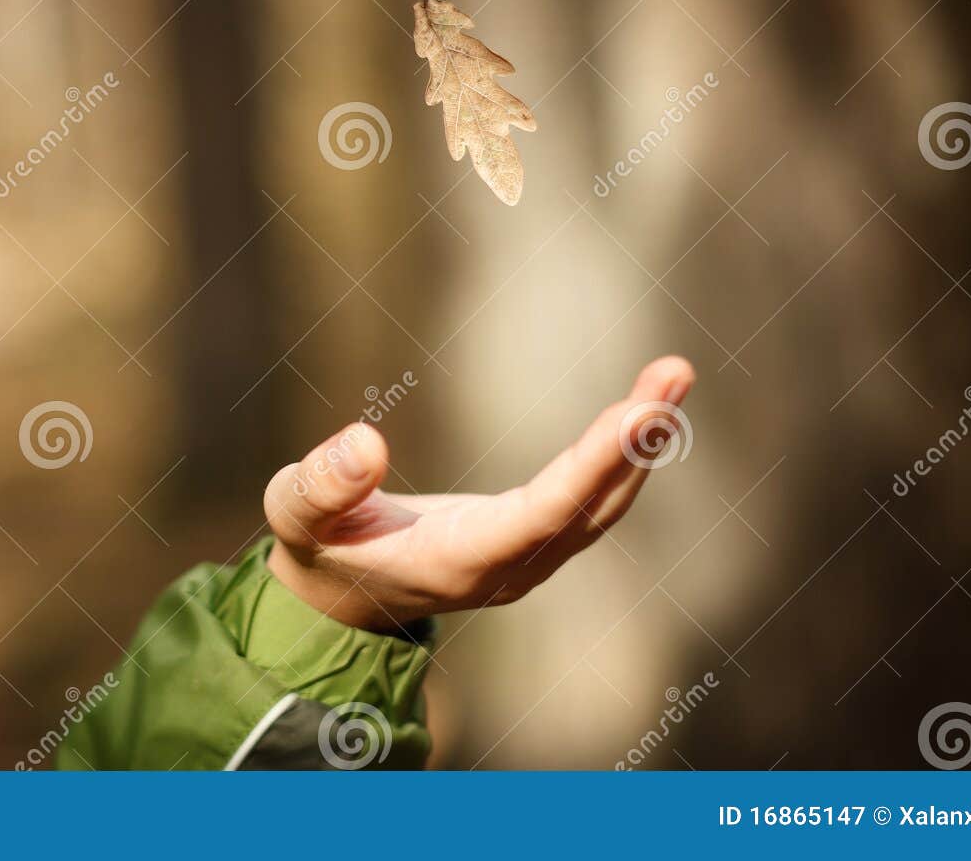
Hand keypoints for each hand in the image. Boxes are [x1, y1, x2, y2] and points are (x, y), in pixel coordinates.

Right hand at [264, 356, 695, 633]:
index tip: (637, 417)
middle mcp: (507, 567)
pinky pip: (591, 499)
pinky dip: (623, 453)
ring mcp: (526, 559)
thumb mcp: (295, 513)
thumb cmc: (316, 545)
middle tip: (674, 374)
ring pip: (603, 506)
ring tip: (673, 375)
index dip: (592, 467)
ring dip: (642, 442)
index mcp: (456, 561)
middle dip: (637, 442)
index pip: (540, 515)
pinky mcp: (531, 541)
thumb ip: (322, 485)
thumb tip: (365, 440)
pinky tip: (646, 411)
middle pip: (591, 508)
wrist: (336, 596)